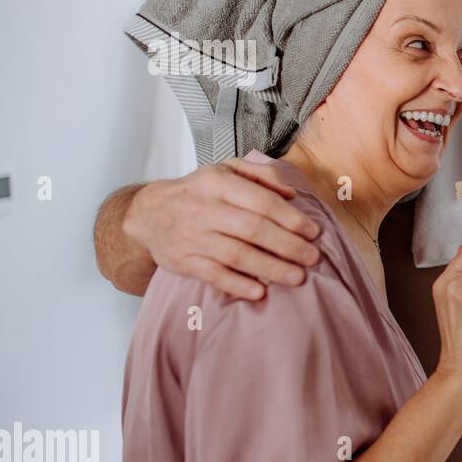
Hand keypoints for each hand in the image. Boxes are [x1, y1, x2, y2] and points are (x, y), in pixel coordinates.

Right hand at [124, 159, 322, 299]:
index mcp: (218, 183)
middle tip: (312, 257)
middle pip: (253, 229)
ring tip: (297, 277)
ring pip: (236, 255)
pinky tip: (260, 292)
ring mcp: (192, 237)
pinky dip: (238, 284)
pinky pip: (214, 275)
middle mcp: (203, 209)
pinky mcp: (183, 262)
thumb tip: (291, 193)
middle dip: (287, 245)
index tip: (313, 232)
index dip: (290, 218)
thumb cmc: (198, 192)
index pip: (261, 202)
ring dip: (270, 268)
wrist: (149, 214)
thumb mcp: (226, 170)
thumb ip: (262, 175)